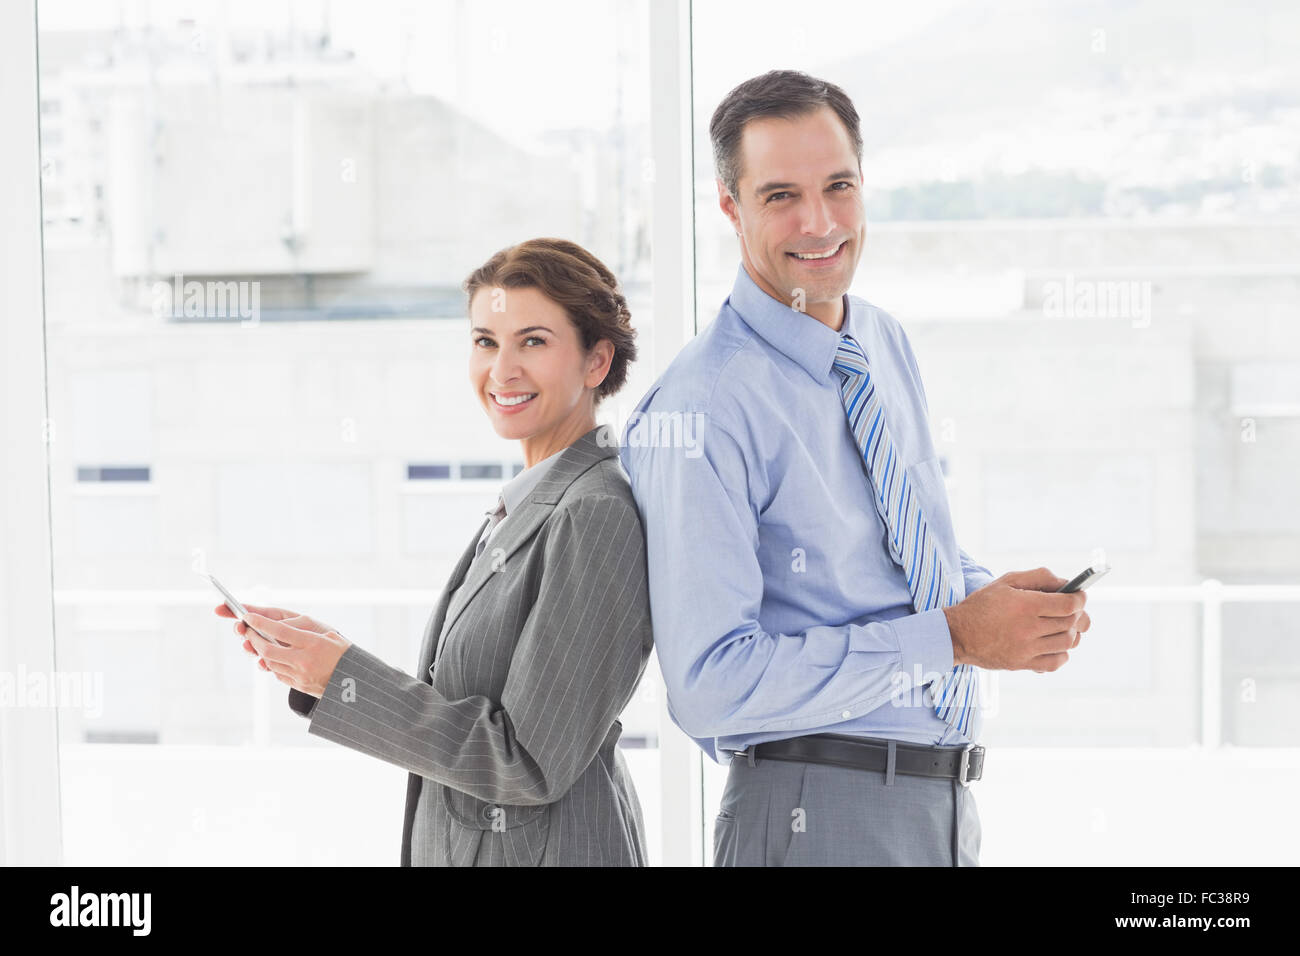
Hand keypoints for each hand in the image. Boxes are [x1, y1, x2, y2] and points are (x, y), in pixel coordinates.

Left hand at [213, 603, 350, 696]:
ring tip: (256, 642)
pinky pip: (277, 673)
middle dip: (253, 638)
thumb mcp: (331, 636)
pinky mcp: (298, 685)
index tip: (248, 616)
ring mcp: (300, 675)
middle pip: (268, 649)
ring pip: (269, 662)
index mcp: (313, 644)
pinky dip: (271, 663)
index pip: (280, 631)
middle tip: (247, 630)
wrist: (355, 682)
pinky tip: (272, 657)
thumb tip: (279, 628)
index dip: (261, 623)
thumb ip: (305, 632)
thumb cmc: (344, 654)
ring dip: (260, 651)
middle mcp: (304, 660)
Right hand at [942, 567, 1089, 672]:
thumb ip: (1038, 577)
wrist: (958, 635)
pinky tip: (1053, 644)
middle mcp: (1029, 628)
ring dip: (1072, 633)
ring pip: (1068, 643)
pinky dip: (1062, 653)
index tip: (1079, 596)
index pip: (1069, 604)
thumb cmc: (982, 605)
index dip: (1080, 599)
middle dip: (1077, 614)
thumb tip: (1065, 583)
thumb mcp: (1006, 582)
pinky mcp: (1023, 664)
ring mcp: (1027, 649)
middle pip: (1071, 623)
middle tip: (1072, 610)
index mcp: (1026, 605)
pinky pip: (1056, 662)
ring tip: (1064, 627)